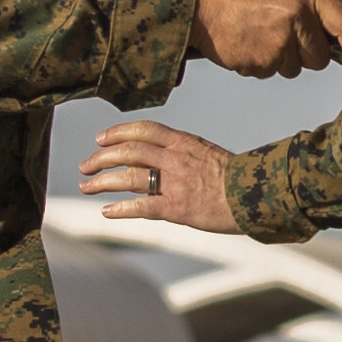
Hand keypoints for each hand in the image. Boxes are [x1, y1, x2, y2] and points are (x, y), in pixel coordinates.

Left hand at [80, 121, 244, 232]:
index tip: (100, 139)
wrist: (256, 195)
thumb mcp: (208, 154)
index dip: (118, 132)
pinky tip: (106, 211)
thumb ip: (182, 153)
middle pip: (128, 152)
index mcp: (184, 143)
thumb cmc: (237, 177)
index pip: (144, 129)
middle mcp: (175, 159)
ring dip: (103, 182)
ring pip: (129, 178)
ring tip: (86, 186)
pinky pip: (141, 207)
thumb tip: (157, 155)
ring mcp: (175, 183)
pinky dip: (120, 209)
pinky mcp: (177, 208)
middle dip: (101, 158)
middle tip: (84, 165)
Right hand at [195, 0, 341, 76]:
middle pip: (319, 57)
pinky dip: (260, 64)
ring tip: (258, 35)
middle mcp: (297, 16)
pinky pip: (271, 73)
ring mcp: (279, 41)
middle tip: (279, 35)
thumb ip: (311, 3)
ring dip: (280, 59)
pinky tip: (247, 43)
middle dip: (305, 55)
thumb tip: (338, 30)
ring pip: (295, 68)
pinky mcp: (262, 61)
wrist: (201, 3)